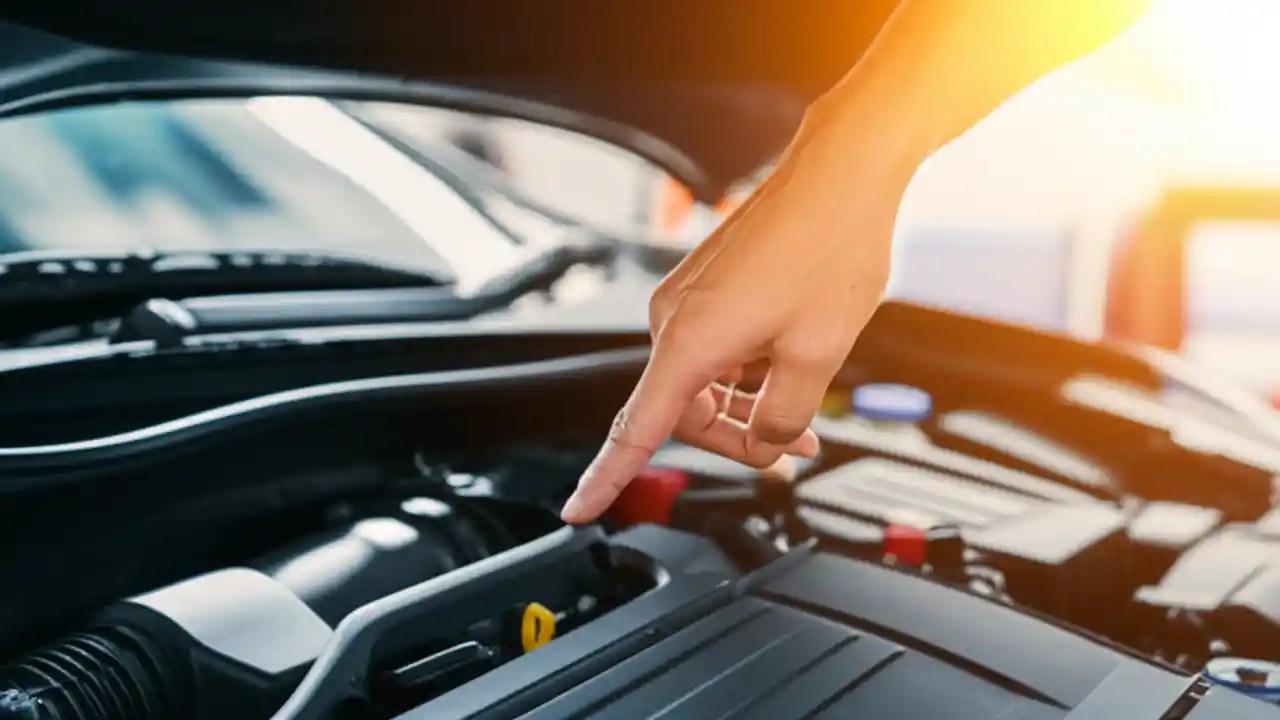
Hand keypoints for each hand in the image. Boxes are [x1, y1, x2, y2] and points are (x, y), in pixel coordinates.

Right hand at [560, 107, 910, 522]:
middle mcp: (675, 319)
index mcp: (691, 341)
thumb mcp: (819, 354)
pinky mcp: (705, 289)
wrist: (840, 175)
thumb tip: (765, 443)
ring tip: (806, 414)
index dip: (606, 477)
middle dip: (738, 439)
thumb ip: (783, 416)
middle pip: (685, 414)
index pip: (637, 429)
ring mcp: (688, 301)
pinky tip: (789, 364)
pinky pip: (713, 352)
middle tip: (799, 447)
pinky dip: (746, 374)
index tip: (578, 511)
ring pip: (703, 384)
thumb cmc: (830, 247)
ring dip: (747, 408)